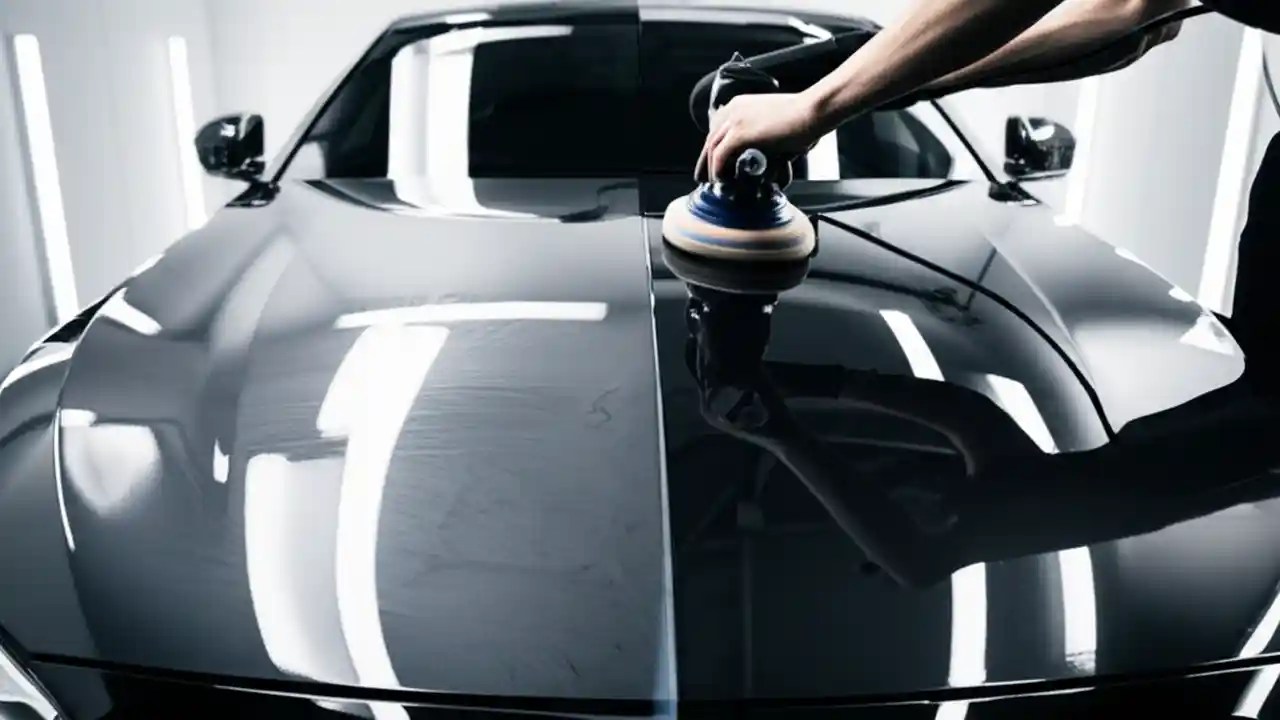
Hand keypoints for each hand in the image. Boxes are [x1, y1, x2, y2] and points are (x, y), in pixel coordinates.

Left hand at [694, 92, 823, 182]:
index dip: (713, 147)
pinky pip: (720, 155)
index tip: (713, 162)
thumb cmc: (803, 119)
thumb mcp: (776, 125)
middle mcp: (733, 109)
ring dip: (710, 168)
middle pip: (711, 138)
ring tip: (713, 184)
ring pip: (712, 148)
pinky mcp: (740, 133)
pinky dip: (718, 170)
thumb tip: (769, 165)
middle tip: (704, 177)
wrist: (812, 112)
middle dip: (706, 160)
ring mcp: (735, 120)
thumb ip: (766, 141)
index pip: (718, 128)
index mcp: (740, 104)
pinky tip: (721, 180)